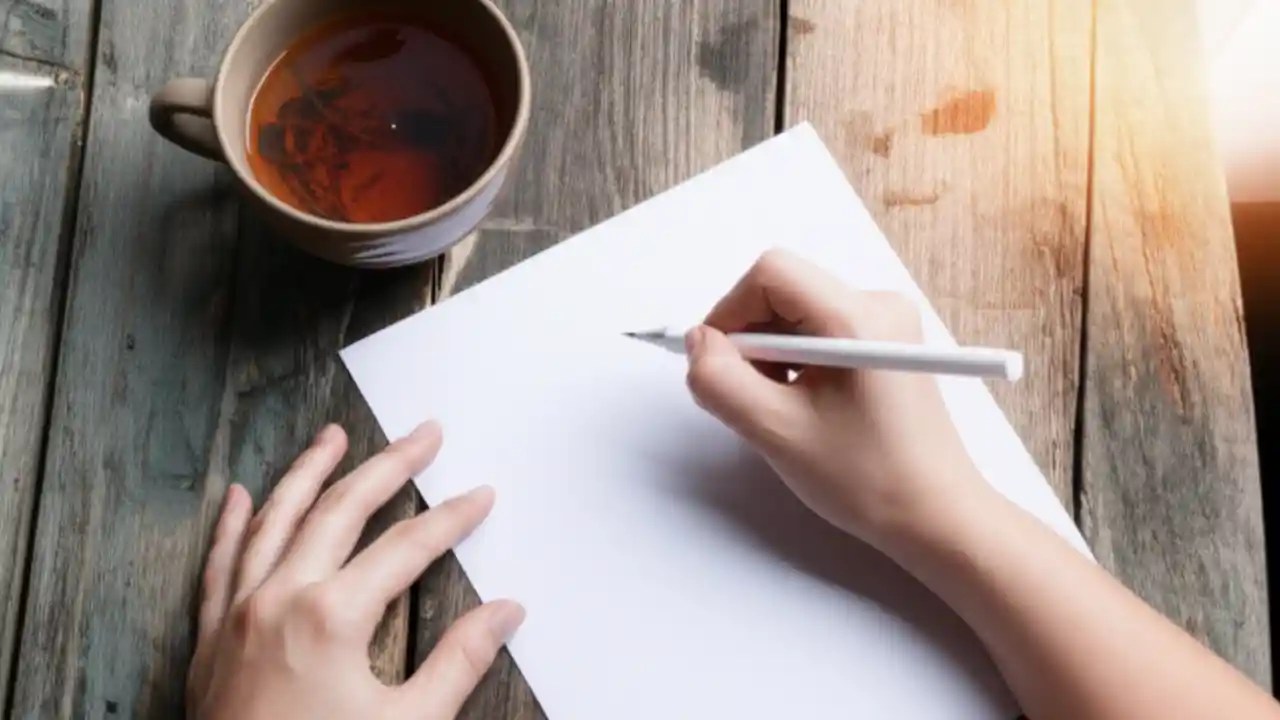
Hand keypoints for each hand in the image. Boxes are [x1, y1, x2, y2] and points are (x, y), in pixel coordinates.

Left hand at [187, 422, 524, 719]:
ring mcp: (237, 615)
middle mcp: (279, 600)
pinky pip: (217, 563)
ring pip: (274, 520)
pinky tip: (238, 495)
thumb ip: (458, 664)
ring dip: (308, 472)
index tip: (478, 497)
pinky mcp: (209, 639)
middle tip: (423, 434)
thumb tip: (505, 613)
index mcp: (331, 617)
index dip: (451, 518)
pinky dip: (230, 525)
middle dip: (388, 466)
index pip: (406, 547)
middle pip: (342, 511)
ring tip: (333, 436)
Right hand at [685, 249, 995, 552]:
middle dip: (752, 339)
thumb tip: (698, 344)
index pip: (770, 274)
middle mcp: (879, 306)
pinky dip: (795, 362)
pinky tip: (804, 406)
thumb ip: (721, 380)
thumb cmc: (870, 479)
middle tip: (752, 396)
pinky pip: (818, 331)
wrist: (934, 515)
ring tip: (783, 408)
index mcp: (859, 318)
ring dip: (773, 355)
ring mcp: (886, 323)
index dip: (730, 311)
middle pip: (783, 290)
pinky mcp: (884, 343)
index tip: (718, 361)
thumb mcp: (776, 431)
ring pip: (797, 312)